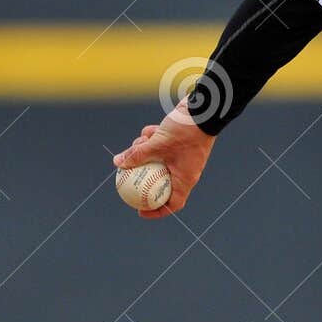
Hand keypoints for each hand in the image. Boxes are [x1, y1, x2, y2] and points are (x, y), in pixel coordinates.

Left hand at [111, 103, 214, 218]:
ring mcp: (182, 157)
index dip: (156, 211)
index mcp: (185, 178)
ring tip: (138, 143)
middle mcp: (185, 170)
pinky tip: (149, 130)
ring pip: (158, 162)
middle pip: (160, 181)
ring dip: (145, 153)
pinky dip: (153, 140)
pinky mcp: (180, 144)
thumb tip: (117, 163)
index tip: (140, 211)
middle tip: (127, 176)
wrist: (204, 110)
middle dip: (143, 175)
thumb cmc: (185, 131)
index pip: (173, 204)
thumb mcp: (156, 144)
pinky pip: (162, 148)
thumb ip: (136, 154)